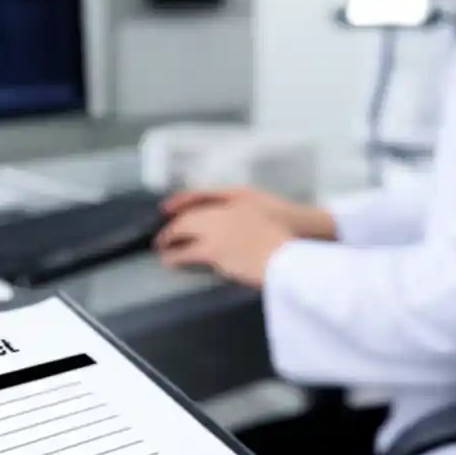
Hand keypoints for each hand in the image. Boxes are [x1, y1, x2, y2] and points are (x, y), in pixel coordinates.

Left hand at [162, 187, 336, 240]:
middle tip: (163, 234)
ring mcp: (219, 229)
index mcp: (239, 195)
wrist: (292, 253)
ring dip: (170, 239)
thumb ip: (246, 213)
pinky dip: (176, 257)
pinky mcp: (215, 250)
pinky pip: (187, 253)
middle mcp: (225, 209)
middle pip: (189, 213)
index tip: (167, 207)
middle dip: (174, 224)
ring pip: (184, 230)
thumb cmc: (288, 233)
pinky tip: (171, 261)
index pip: (201, 193)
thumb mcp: (268, 213)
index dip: (182, 200)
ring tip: (163, 248)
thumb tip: (227, 223)